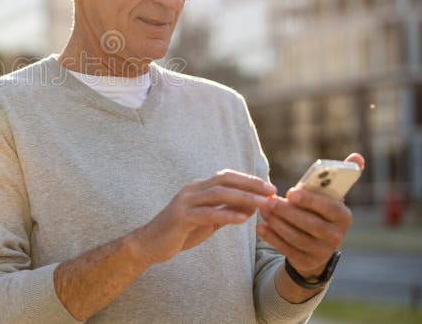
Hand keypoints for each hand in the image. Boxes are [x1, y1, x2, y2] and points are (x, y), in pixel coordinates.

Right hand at [132, 169, 276, 266]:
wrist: (150, 244)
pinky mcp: (181, 217)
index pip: (226, 177)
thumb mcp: (207, 221)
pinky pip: (207, 213)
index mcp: (198, 188)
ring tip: (263, 204)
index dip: (248, 180)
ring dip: (244, 197)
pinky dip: (227, 214)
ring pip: (218, 193)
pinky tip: (243, 219)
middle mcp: (192, 190)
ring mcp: (185, 202)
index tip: (269, 187)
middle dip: (250, 183)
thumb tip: (251, 205)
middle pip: (224, 180)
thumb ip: (226, 211)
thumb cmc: (180, 232)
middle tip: (272, 191)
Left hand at [257, 153, 364, 278]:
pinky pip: (287, 249)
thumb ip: (339, 176)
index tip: (290, 192)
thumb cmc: (319, 211)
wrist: (317, 244)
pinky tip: (260, 226)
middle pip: (311, 224)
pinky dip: (272, 237)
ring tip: (263, 210)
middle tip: (269, 201)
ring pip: (296, 237)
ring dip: (277, 223)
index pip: (330, 208)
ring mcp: (322, 251)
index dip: (311, 201)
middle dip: (287, 212)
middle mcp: (336, 236)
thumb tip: (357, 156)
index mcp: (343, 217)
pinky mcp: (306, 261)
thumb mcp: (329, 196)